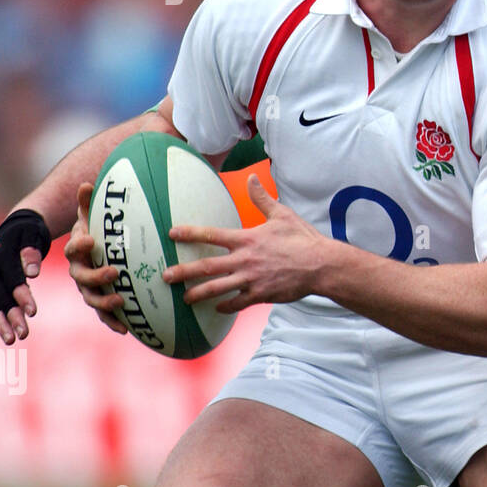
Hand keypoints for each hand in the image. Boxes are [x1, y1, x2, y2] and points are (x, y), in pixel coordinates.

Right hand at [0, 208, 50, 346]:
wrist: (12, 232)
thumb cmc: (27, 233)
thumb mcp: (31, 235)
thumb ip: (31, 253)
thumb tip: (33, 272)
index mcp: (3, 258)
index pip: (14, 280)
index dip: (22, 296)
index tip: (33, 312)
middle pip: (2, 298)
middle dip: (12, 316)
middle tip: (23, 334)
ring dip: (0, 325)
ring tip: (11, 341)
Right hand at [64, 183, 129, 335]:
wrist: (94, 251)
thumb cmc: (97, 231)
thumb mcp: (92, 217)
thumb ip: (88, 203)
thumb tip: (86, 183)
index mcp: (77, 251)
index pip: (73, 248)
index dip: (80, 244)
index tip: (91, 239)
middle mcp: (78, 272)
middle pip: (82, 277)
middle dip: (97, 276)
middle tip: (114, 272)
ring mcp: (88, 289)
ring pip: (92, 298)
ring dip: (104, 302)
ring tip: (120, 301)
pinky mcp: (100, 302)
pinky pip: (104, 315)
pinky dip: (113, 322)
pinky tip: (126, 330)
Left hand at [165, 174, 324, 312]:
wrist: (321, 265)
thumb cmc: (303, 239)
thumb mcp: (282, 214)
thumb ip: (262, 198)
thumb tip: (252, 178)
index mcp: (247, 239)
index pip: (212, 235)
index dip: (190, 233)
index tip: (172, 233)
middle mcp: (245, 260)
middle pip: (206, 267)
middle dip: (183, 272)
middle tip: (165, 276)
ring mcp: (251, 280)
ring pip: (217, 289)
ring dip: (197, 294)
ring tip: (184, 298)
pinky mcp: (260, 295)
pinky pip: (237, 303)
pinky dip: (224, 306)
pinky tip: (216, 308)